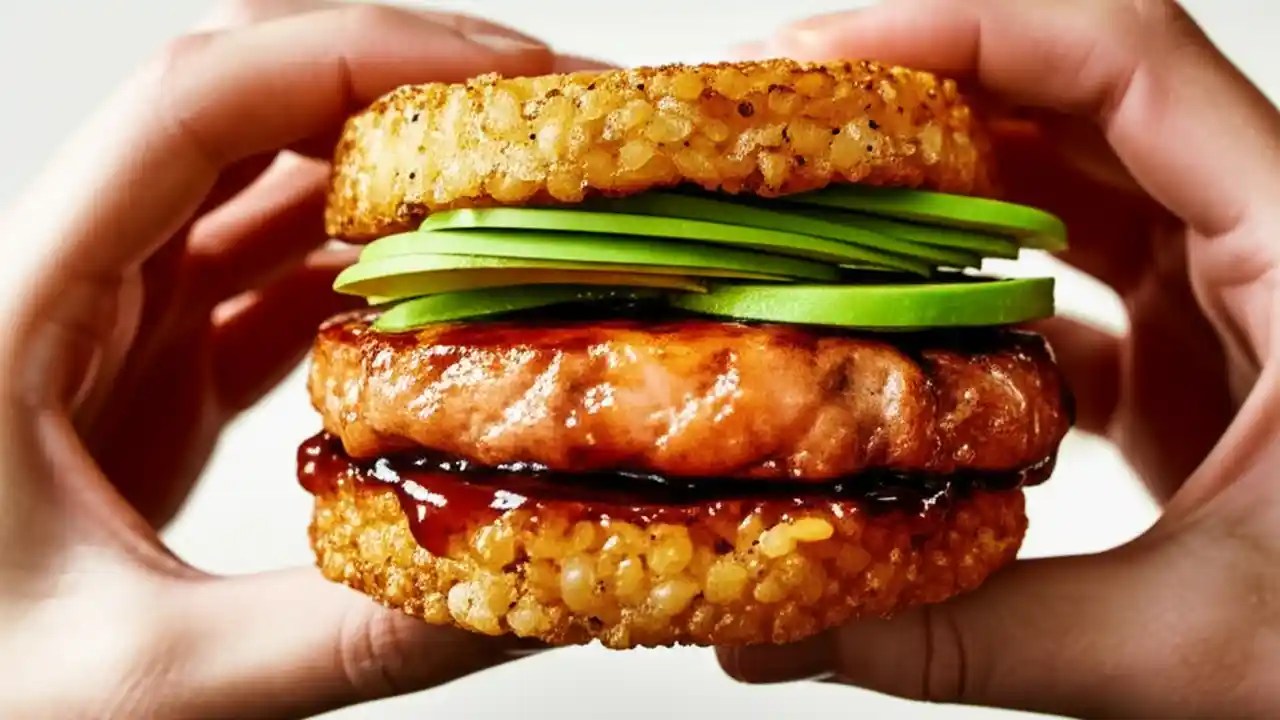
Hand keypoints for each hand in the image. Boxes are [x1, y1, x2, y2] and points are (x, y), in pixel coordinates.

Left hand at [0, 3, 594, 716]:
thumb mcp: (145, 676)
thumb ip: (333, 633)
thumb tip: (518, 584)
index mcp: (17, 303)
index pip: (193, 108)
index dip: (354, 57)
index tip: (503, 77)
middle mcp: (68, 277)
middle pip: (245, 106)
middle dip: (405, 87)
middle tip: (543, 114)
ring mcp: (117, 313)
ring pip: (271, 180)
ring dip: (401, 172)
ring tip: (527, 191)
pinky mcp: (160, 359)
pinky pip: (281, 271)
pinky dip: (374, 262)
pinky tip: (453, 289)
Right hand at [718, 1, 1279, 716]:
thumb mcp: (1205, 644)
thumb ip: (986, 633)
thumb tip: (792, 627)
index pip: (1125, 63)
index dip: (963, 29)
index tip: (822, 59)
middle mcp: (1270, 242)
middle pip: (1073, 99)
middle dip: (916, 100)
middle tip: (783, 134)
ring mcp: (1231, 292)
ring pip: (1065, 181)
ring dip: (937, 190)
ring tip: (815, 216)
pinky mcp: (1194, 351)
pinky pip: (1065, 274)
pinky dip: (973, 285)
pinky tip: (901, 331)